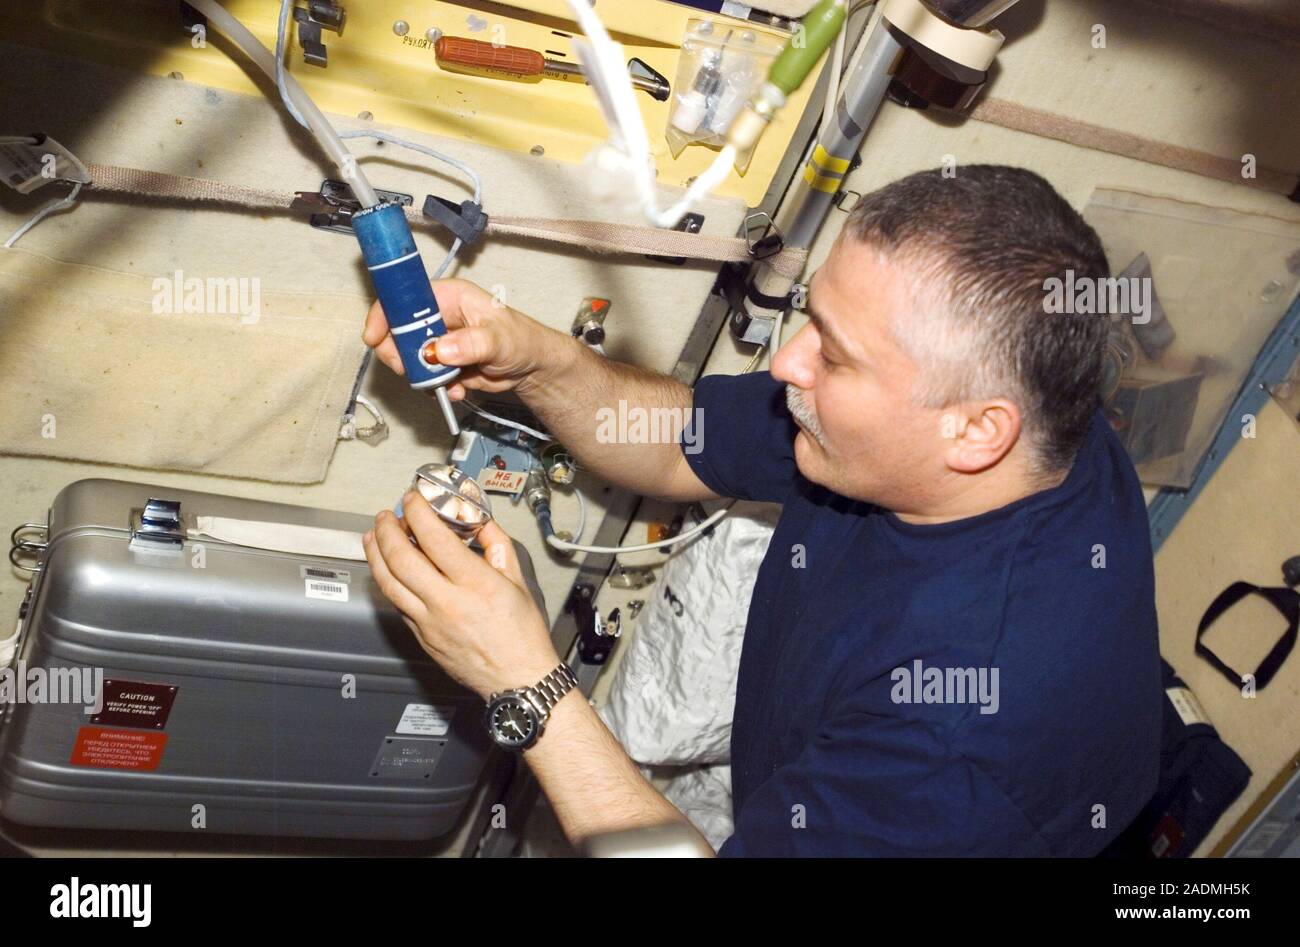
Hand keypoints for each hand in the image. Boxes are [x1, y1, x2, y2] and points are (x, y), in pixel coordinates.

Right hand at [362, 278, 563, 400]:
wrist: (531, 368)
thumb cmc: (521, 340)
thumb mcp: (499, 340)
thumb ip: (470, 343)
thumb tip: (439, 350)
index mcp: (448, 297)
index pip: (405, 297)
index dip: (385, 314)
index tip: (375, 337)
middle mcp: (437, 316)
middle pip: (397, 331)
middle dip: (400, 354)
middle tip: (411, 370)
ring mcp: (437, 342)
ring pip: (409, 359)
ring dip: (421, 377)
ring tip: (447, 384)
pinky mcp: (441, 365)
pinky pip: (425, 378)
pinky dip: (436, 389)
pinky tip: (458, 391)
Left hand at [363, 490, 561, 699]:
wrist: (517, 679)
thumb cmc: (522, 636)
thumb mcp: (518, 582)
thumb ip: (496, 546)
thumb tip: (479, 523)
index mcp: (475, 584)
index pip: (434, 539)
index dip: (418, 513)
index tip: (414, 499)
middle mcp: (447, 602)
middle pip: (401, 558)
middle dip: (388, 530)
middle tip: (387, 515)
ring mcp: (429, 623)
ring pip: (389, 583)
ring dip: (376, 554)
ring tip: (373, 536)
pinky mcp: (421, 637)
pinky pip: (397, 604)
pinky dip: (387, 581)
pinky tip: (387, 569)